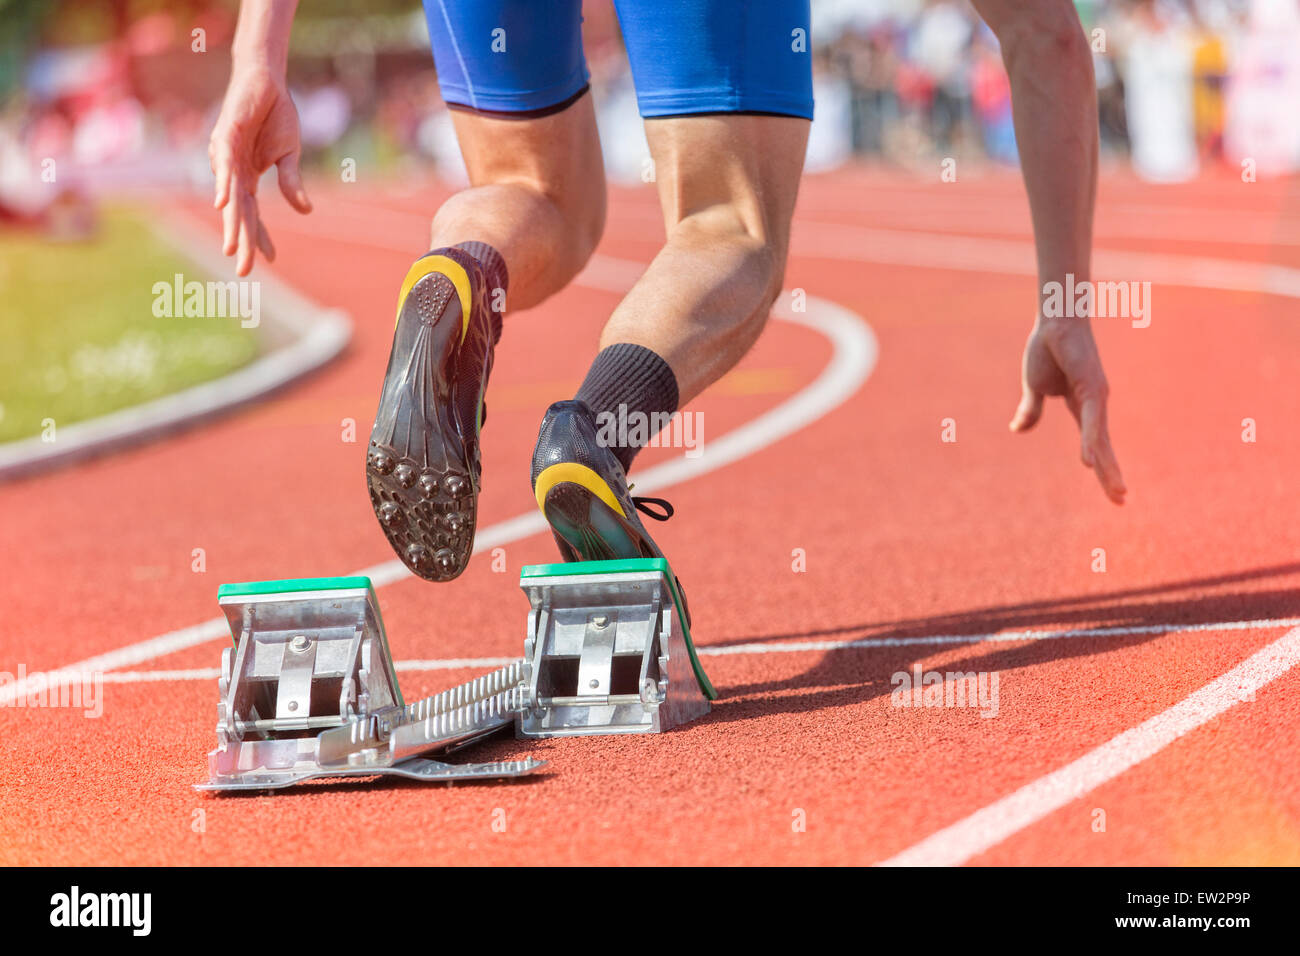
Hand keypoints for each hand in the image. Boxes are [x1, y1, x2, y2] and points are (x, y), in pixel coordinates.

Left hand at [209, 66, 310, 275]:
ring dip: (232, 223)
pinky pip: (224, 166)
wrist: (267, 79)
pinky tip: (223, 205)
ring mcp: (227, 156)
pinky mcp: (226, 136)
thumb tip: (305, 212)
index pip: (253, 214)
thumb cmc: (276, 114)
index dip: (259, 237)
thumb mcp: (289, 154)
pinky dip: (222, 186)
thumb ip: (291, 182)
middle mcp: (233, 171)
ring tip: (232, 248)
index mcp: (248, 177)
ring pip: (230, 196)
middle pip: (239, 213)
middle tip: (242, 271)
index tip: (267, 262)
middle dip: (242, 241)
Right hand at [1009, 316, 1125, 503]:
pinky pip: (1090, 423)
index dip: (1100, 465)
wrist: (1054, 320)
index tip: (1112, 488)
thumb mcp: (1034, 387)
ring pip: (1101, 441)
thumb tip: (1018, 430)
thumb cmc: (1047, 348)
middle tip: (1121, 502)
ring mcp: (1096, 397)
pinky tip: (1087, 463)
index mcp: (1083, 406)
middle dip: (1111, 475)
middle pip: (1103, 448)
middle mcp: (1096, 405)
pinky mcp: (1091, 389)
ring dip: (1107, 468)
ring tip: (1117, 493)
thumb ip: (1030, 410)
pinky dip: (1090, 444)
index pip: (1094, 443)